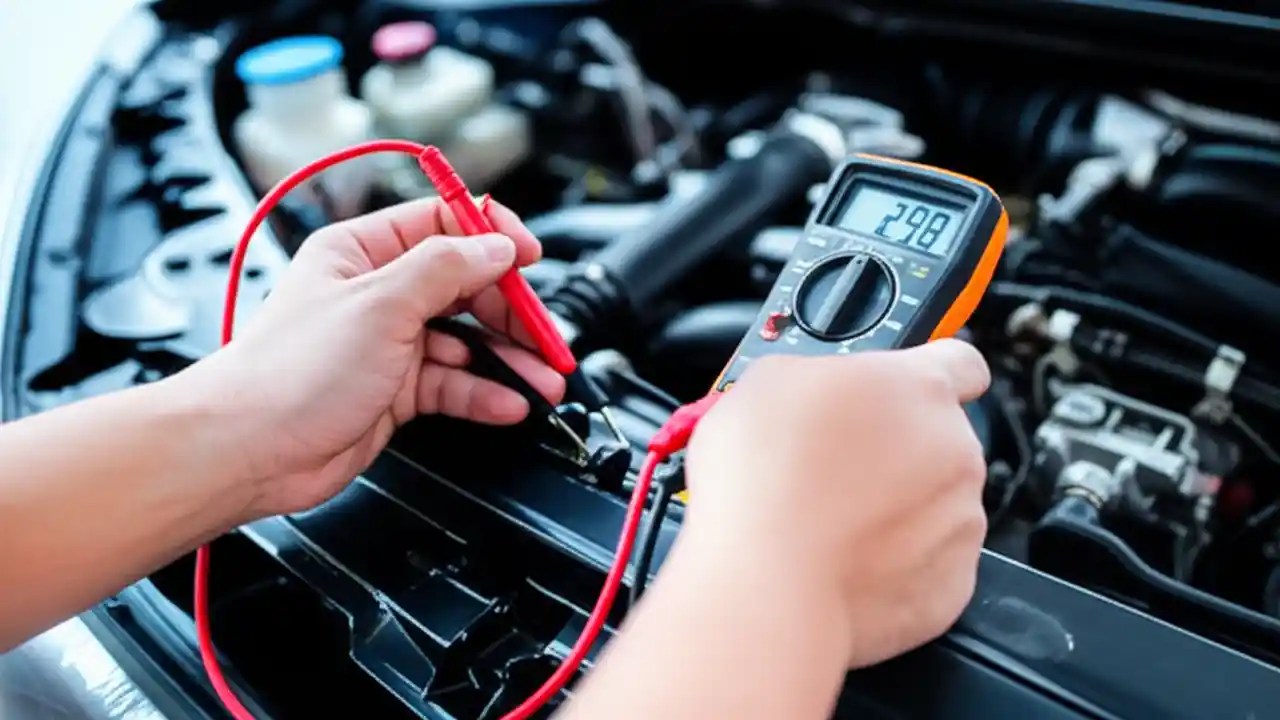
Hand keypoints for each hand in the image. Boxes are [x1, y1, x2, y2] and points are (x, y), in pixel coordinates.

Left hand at [182, 197, 564, 520]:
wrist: (250, 449)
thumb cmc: (288, 373)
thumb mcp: (380, 303)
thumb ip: (446, 269)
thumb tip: (496, 246)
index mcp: (363, 251)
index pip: (443, 225)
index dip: (491, 237)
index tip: (529, 257)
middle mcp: (377, 292)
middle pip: (466, 287)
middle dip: (512, 311)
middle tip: (546, 335)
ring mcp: (388, 343)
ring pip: (467, 340)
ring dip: (509, 360)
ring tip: (544, 379)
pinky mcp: (395, 391)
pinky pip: (454, 384)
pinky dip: (484, 393)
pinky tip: (508, 403)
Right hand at [682, 340, 989, 668]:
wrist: (766, 585)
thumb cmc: (763, 480)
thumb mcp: (768, 380)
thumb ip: (820, 376)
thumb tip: (820, 391)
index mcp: (920, 388)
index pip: (960, 363)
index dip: (928, 375)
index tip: (903, 391)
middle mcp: (956, 450)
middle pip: (938, 440)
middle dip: (894, 450)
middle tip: (832, 467)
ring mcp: (960, 522)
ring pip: (935, 505)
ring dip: (894, 508)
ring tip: (828, 523)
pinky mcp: (951, 586)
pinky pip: (928, 566)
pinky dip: (893, 566)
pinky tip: (842, 563)